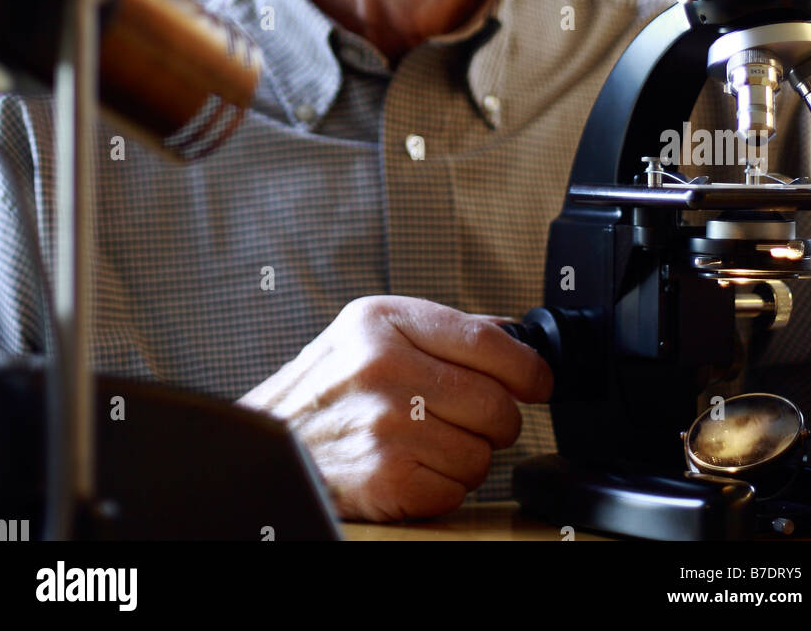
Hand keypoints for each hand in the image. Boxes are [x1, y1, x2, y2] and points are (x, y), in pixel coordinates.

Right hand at [237, 294, 553, 521]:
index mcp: (382, 322)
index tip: (537, 380)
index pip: (487, 341)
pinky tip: (411, 466)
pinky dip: (443, 485)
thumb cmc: (327, 387)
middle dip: (492, 417)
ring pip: (483, 452)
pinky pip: (458, 488)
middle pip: (496, 402)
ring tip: (424, 440)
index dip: (527, 367)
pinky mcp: (388, 476)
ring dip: (465, 454)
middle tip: (462, 416)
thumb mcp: (371, 331)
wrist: (273, 443)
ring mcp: (387, 425)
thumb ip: (443, 330)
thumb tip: (515, 337)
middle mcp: (384, 368)